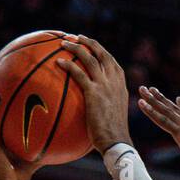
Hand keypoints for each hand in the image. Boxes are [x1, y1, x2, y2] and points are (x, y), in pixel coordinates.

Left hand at [58, 37, 129, 154]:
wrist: (116, 142)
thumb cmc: (113, 135)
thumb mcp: (113, 116)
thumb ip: (106, 106)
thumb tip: (93, 109)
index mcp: (121, 86)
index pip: (112, 62)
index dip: (101, 51)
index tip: (91, 45)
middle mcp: (114, 82)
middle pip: (102, 54)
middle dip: (89, 42)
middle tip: (77, 37)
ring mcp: (105, 86)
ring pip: (90, 58)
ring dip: (76, 47)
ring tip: (64, 43)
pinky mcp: (94, 93)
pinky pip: (79, 73)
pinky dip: (68, 65)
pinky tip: (58, 62)